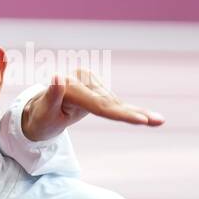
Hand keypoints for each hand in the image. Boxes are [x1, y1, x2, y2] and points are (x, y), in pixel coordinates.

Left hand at [19, 68, 164, 140]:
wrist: (39, 112)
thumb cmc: (40, 118)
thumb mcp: (42, 113)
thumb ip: (51, 95)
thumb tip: (57, 76)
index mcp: (70, 88)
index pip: (99, 105)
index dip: (120, 114)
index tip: (140, 120)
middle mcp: (82, 79)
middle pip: (111, 103)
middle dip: (134, 114)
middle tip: (158, 121)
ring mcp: (90, 80)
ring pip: (115, 103)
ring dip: (136, 112)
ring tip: (158, 121)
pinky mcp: (96, 85)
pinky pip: (113, 102)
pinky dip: (130, 110)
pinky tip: (150, 117)